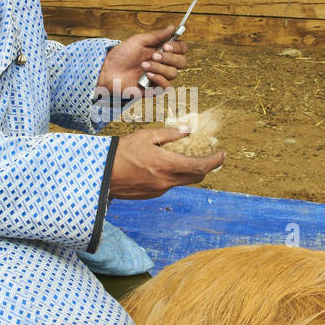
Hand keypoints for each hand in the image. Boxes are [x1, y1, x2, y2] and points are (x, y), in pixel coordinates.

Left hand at [98, 26, 186, 101]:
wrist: (109, 71)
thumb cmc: (122, 55)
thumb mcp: (139, 41)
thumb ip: (157, 35)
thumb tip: (173, 27)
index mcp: (162, 51)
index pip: (181, 49)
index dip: (178, 47)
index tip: (166, 45)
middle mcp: (164, 64)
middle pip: (181, 62)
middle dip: (169, 58)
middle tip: (154, 55)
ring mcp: (160, 77)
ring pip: (173, 73)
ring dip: (159, 67)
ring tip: (143, 65)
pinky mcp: (155, 89)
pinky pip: (167, 86)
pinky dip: (159, 79)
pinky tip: (147, 75)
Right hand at [109, 127, 224, 199]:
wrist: (102, 174)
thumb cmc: (122, 152)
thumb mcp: (145, 137)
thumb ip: (168, 134)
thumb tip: (187, 130)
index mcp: (167, 165)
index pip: (199, 166)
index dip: (214, 161)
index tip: (222, 155)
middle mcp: (166, 181)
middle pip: (195, 177)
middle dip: (205, 167)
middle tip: (209, 157)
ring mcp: (159, 190)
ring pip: (182, 181)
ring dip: (188, 172)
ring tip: (185, 159)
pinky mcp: (151, 195)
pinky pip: (169, 185)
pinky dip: (173, 176)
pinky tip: (165, 166)